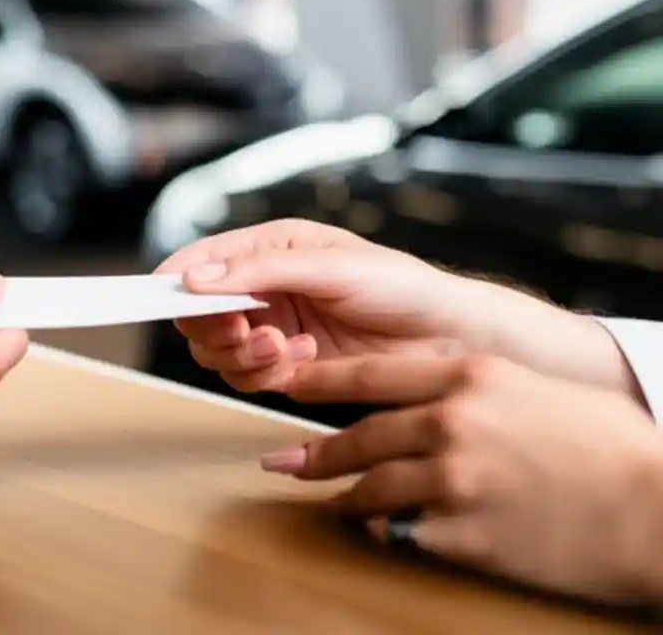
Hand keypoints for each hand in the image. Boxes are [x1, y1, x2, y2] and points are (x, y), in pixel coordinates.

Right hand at [156, 219, 641, 402]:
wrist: (447, 339)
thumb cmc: (400, 286)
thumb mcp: (328, 266)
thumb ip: (260, 270)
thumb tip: (198, 278)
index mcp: (270, 247)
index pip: (202, 261)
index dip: (177, 279)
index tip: (159, 296)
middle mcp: (265, 287)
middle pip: (199, 314)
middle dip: (215, 327)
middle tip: (245, 331)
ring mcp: (273, 327)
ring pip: (218, 350)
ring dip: (243, 354)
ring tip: (285, 348)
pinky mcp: (286, 366)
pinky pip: (247, 376)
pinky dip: (265, 373)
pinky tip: (302, 360)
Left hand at [262, 354, 662, 605]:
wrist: (656, 508)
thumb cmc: (608, 446)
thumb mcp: (533, 388)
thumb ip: (471, 389)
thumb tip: (422, 402)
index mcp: (470, 376)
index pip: (371, 374)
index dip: (321, 381)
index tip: (288, 385)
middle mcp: (450, 422)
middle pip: (359, 437)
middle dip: (315, 453)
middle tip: (283, 462)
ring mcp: (450, 480)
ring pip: (369, 488)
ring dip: (345, 498)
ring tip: (330, 502)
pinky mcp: (459, 534)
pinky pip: (399, 532)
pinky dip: (387, 531)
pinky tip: (384, 530)